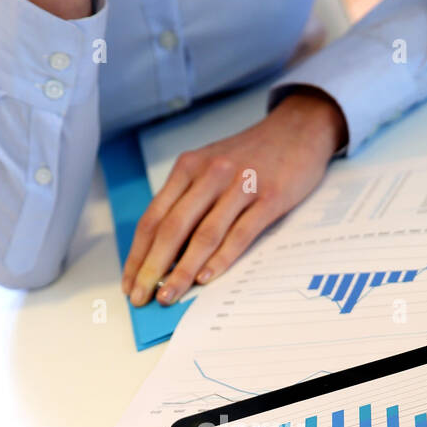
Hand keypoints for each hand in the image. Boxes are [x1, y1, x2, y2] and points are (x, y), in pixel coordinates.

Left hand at [121, 90, 347, 306]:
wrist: (297, 129)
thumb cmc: (249, 156)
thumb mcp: (209, 168)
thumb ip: (187, 201)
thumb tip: (164, 253)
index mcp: (188, 168)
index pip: (153, 218)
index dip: (137, 254)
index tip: (129, 282)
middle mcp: (210, 174)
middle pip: (172, 228)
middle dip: (152, 268)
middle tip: (141, 297)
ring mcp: (240, 185)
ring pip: (204, 235)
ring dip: (182, 270)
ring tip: (168, 296)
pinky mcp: (270, 197)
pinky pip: (240, 233)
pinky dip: (221, 258)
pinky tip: (205, 278)